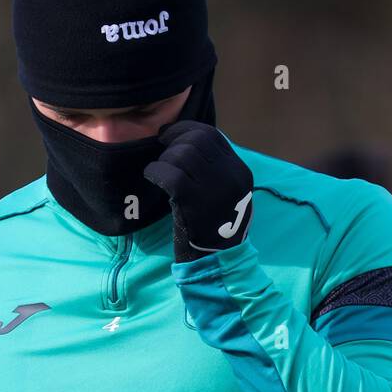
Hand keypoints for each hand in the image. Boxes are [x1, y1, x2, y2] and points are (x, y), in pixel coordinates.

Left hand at [143, 121, 253, 261]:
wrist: (216, 262)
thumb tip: (184, 140)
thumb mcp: (226, 194)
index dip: (186, 130)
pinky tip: (151, 177)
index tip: (169, 135)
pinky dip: (155, 171)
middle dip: (174, 140)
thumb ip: (214, 169)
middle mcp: (231, 177)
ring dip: (165, 158)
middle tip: (161, 150)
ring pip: (183, 154)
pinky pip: (170, 174)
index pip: (212, 136)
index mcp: (240, 172)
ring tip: (159, 171)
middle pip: (197, 140)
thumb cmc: (214, 228)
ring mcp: (214, 190)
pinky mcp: (195, 203)